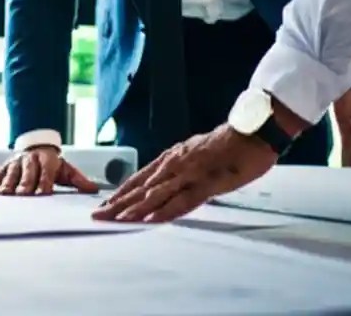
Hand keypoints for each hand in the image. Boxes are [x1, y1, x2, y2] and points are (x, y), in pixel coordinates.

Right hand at [0, 146, 98, 195]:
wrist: (37, 146)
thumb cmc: (52, 164)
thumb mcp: (67, 170)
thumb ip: (79, 181)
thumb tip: (94, 190)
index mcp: (47, 160)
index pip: (46, 172)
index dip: (44, 182)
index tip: (42, 193)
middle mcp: (30, 160)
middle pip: (27, 173)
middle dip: (25, 183)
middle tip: (22, 194)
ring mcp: (16, 163)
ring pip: (11, 173)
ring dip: (8, 183)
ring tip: (4, 194)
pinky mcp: (5, 166)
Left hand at [92, 124, 276, 222]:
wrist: (253, 130)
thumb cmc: (231, 143)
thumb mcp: (200, 153)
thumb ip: (185, 167)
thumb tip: (171, 179)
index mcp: (173, 158)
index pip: (140, 178)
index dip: (121, 192)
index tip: (105, 204)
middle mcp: (176, 164)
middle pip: (141, 188)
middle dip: (118, 204)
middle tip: (97, 216)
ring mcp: (190, 174)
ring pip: (156, 195)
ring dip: (134, 209)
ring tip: (114, 220)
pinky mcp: (207, 183)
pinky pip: (182, 201)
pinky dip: (165, 211)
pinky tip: (150, 220)